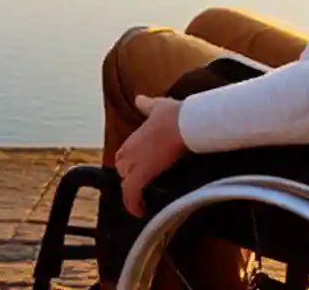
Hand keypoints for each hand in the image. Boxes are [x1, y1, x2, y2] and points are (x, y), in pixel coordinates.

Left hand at [114, 95, 186, 216]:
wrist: (186, 123)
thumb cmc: (175, 116)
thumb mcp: (157, 107)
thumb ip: (146, 105)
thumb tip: (139, 99)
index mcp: (133, 138)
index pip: (122, 157)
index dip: (129, 165)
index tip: (139, 171)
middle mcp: (128, 152)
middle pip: (122, 171)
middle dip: (130, 178)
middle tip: (143, 187)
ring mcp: (133, 164)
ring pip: (126, 184)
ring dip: (132, 194)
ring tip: (141, 204)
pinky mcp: (140, 175)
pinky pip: (131, 195)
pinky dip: (133, 204)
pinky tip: (141, 211)